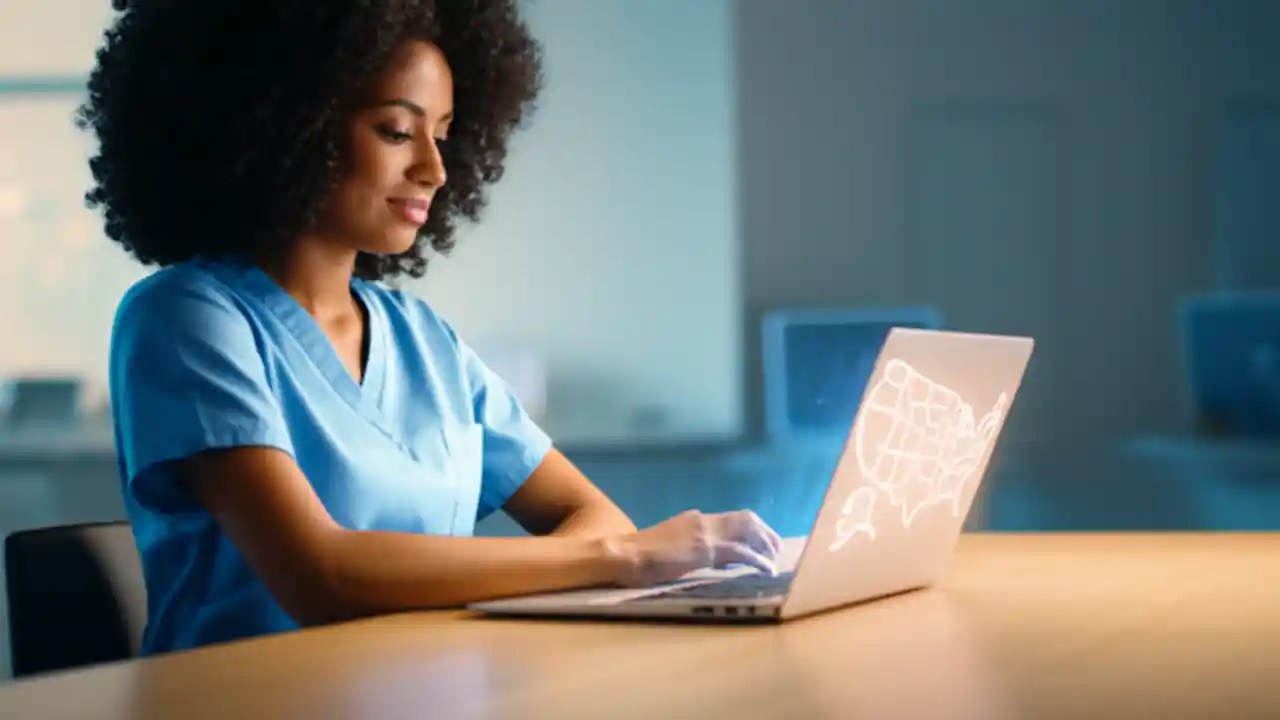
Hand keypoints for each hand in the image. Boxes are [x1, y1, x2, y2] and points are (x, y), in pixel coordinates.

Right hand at [605, 509, 783, 587]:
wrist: (624, 555)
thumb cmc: (637, 557)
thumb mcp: (668, 547)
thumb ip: (687, 548)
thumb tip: (704, 559)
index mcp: (692, 519)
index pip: (729, 519)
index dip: (748, 530)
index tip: (759, 543)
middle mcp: (702, 519)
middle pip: (745, 519)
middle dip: (764, 532)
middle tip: (775, 549)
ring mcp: (705, 532)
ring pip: (747, 531)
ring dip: (765, 544)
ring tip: (775, 558)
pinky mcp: (706, 548)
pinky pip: (741, 552)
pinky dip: (758, 560)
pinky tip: (767, 569)